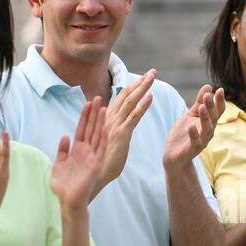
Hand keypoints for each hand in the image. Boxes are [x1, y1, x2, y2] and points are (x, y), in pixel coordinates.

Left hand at [50, 97, 107, 209]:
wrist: (68, 201)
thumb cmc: (63, 186)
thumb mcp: (58, 164)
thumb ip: (62, 150)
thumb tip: (65, 136)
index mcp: (77, 150)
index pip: (81, 129)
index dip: (84, 116)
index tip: (87, 102)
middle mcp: (86, 151)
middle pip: (91, 128)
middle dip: (94, 113)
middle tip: (98, 98)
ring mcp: (93, 157)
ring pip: (98, 136)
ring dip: (101, 122)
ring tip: (103, 108)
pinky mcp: (96, 165)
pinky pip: (101, 148)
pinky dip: (104, 137)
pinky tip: (106, 126)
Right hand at [99, 70, 155, 186]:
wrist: (93, 175)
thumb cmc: (100, 160)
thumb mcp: (106, 141)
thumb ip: (111, 131)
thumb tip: (116, 128)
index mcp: (106, 118)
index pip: (121, 97)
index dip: (132, 86)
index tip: (143, 77)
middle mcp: (110, 118)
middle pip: (126, 95)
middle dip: (140, 82)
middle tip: (152, 71)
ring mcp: (115, 125)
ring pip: (130, 101)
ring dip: (143, 87)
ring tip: (152, 76)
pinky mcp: (121, 134)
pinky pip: (133, 117)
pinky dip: (142, 105)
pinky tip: (151, 96)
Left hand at [163, 84, 224, 171]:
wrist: (174, 155)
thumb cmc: (184, 134)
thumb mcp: (191, 115)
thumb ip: (199, 102)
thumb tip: (208, 86)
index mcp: (209, 122)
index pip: (217, 110)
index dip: (219, 101)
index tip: (220, 89)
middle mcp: (208, 131)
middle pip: (213, 118)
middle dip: (211, 106)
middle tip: (209, 95)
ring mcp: (201, 141)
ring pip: (207, 129)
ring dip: (205, 118)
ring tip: (202, 107)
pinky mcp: (192, 149)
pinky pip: (195, 142)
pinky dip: (194, 134)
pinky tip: (191, 126)